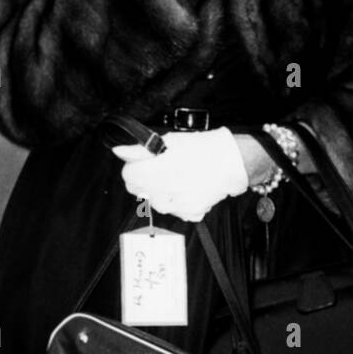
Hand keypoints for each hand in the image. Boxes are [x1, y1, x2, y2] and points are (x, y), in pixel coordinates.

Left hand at [113, 128, 248, 221]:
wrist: (232, 163)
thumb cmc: (204, 148)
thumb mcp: (170, 141)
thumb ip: (141, 149)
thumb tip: (120, 151)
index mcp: (156, 170)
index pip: (127, 174)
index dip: (135, 164)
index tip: (145, 160)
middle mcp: (164, 191)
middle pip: (137, 189)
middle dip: (145, 178)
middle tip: (162, 167)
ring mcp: (176, 205)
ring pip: (154, 200)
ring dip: (160, 190)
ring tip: (178, 176)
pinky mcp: (188, 212)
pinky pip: (172, 209)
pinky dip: (176, 200)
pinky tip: (187, 187)